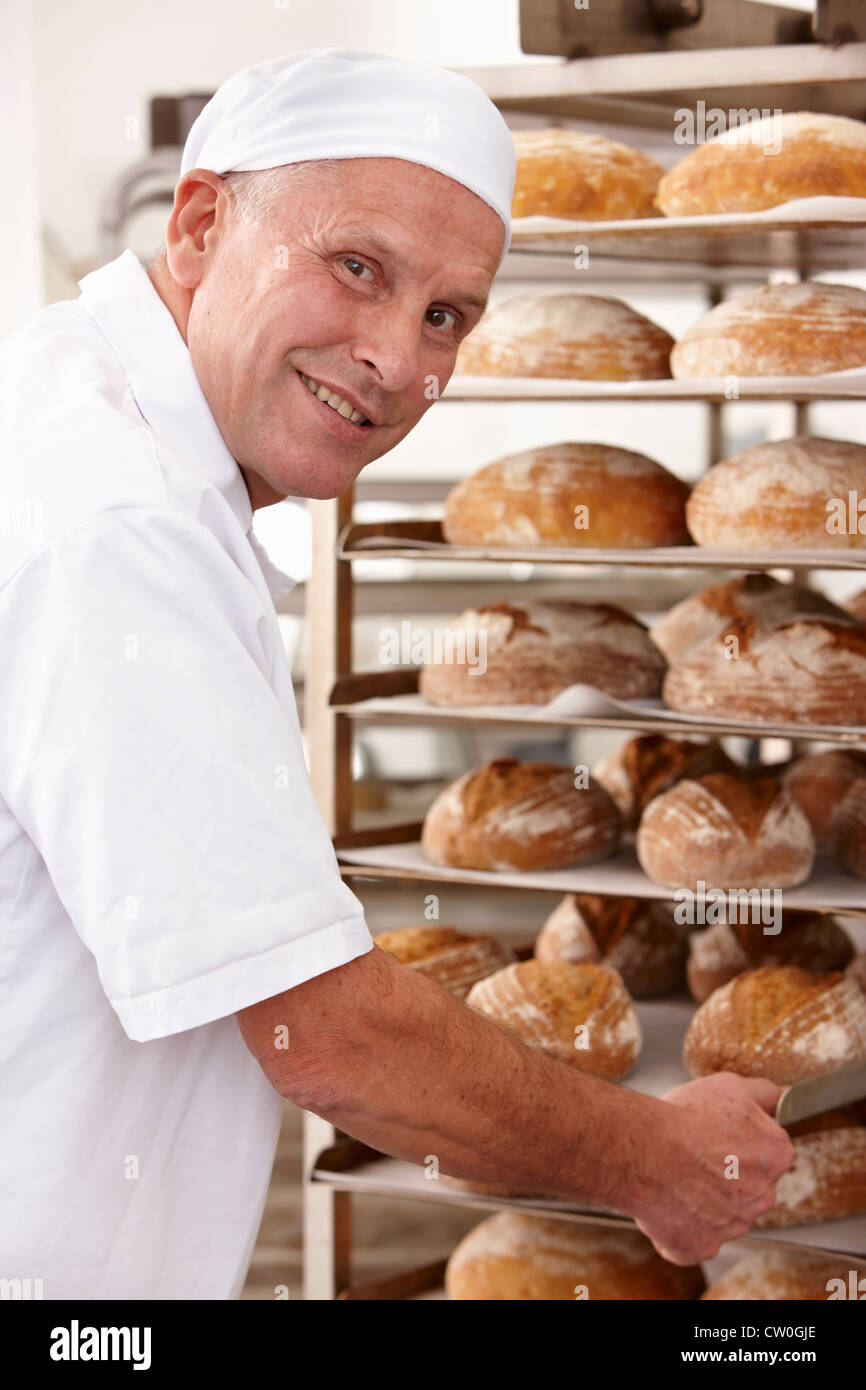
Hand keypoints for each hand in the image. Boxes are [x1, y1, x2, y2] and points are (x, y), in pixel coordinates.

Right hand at [630, 1072, 794, 1265]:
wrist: (645, 1150)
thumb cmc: (685, 1119)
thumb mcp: (730, 1085)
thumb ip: (764, 1094)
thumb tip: (778, 1099)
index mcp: (775, 1156)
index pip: (768, 1150)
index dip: (740, 1138)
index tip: (718, 1132)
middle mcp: (762, 1196)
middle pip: (748, 1185)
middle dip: (726, 1172)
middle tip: (695, 1152)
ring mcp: (732, 1226)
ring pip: (722, 1212)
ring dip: (705, 1199)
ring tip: (676, 1173)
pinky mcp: (702, 1246)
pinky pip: (695, 1239)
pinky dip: (682, 1226)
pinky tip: (668, 1201)